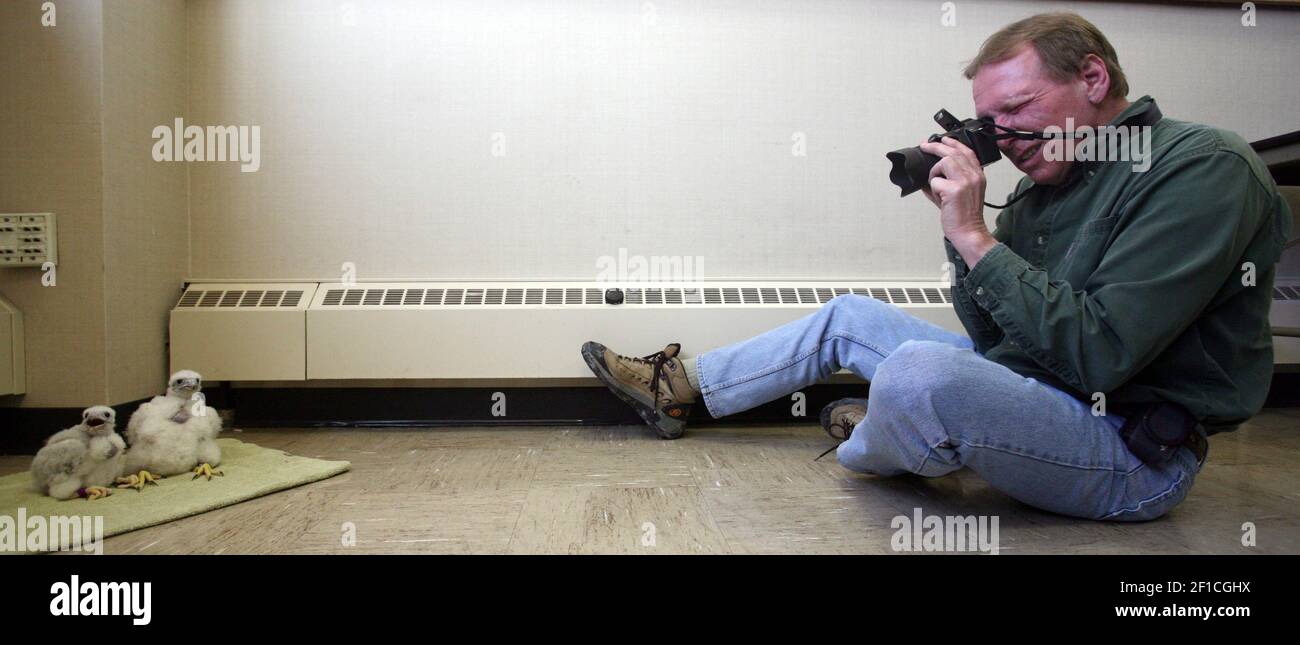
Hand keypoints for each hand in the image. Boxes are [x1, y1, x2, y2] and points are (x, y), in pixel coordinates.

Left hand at [919, 136, 996, 265]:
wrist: (969, 231)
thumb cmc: (965, 215)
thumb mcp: (962, 193)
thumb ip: (950, 180)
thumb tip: (930, 173)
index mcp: (978, 175)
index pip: (967, 151)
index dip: (954, 143)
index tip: (943, 138)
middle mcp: (974, 175)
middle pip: (953, 152)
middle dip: (936, 146)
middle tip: (924, 145)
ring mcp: (965, 181)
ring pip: (944, 161)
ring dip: (934, 172)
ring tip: (937, 185)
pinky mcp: (954, 190)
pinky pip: (935, 181)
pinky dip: (933, 189)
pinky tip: (939, 198)